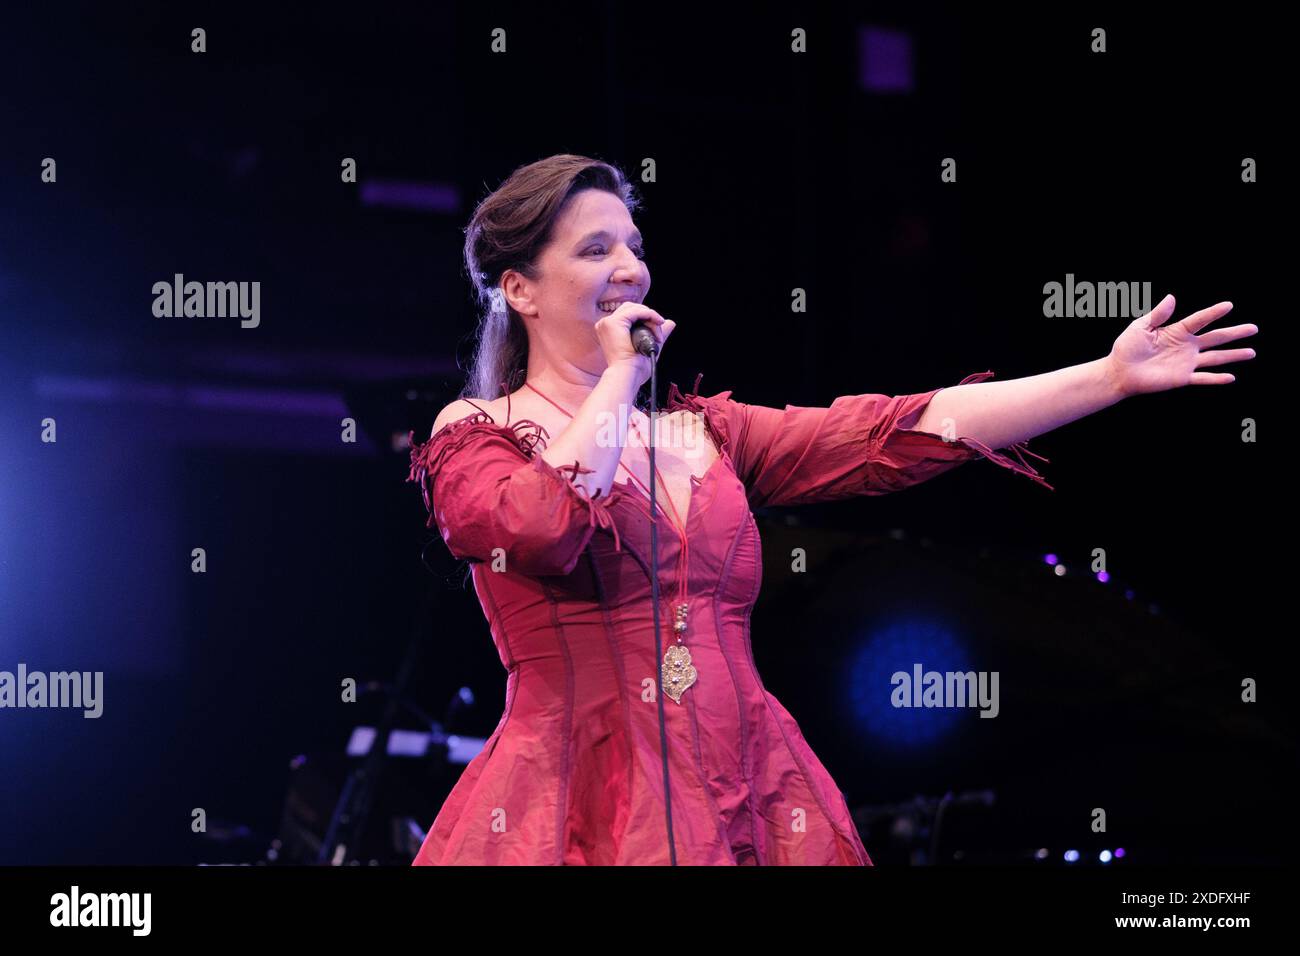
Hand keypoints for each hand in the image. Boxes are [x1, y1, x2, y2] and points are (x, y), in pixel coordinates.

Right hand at [594, 302, 676, 385]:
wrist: (629, 375)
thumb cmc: (634, 368)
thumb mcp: (648, 346)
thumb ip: (657, 332)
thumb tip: (670, 323)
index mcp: (610, 330)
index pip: (629, 314)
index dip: (645, 319)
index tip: (657, 335)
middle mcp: (606, 325)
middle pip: (631, 308)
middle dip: (649, 317)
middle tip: (658, 335)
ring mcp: (607, 323)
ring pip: (634, 308)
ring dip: (651, 317)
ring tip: (657, 335)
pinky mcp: (613, 322)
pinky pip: (636, 311)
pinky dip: (650, 315)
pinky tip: (657, 323)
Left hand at [1105, 294, 1256, 396]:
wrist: (1119, 372)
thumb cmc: (1127, 348)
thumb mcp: (1140, 327)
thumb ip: (1158, 314)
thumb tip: (1172, 297)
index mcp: (1177, 331)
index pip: (1200, 320)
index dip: (1213, 313)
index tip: (1229, 305)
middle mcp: (1186, 346)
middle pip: (1215, 338)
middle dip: (1234, 333)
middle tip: (1253, 328)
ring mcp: (1186, 362)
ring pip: (1215, 358)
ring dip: (1233, 355)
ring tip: (1251, 352)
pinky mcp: (1182, 378)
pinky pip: (1203, 378)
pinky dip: (1217, 379)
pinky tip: (1231, 377)